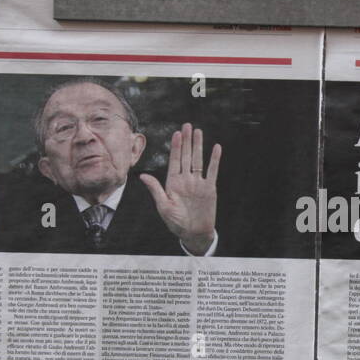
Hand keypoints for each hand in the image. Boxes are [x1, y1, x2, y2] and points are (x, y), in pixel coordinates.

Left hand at [139, 123, 220, 254]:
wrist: (194, 233)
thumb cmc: (176, 223)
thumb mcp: (164, 206)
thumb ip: (155, 190)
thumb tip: (142, 176)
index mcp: (173, 183)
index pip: (175, 161)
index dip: (176, 147)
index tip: (177, 133)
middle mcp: (186, 180)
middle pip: (186, 156)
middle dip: (187, 141)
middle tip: (187, 125)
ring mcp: (198, 183)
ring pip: (198, 160)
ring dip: (198, 146)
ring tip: (199, 131)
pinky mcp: (209, 188)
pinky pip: (212, 171)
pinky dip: (215, 160)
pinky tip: (216, 148)